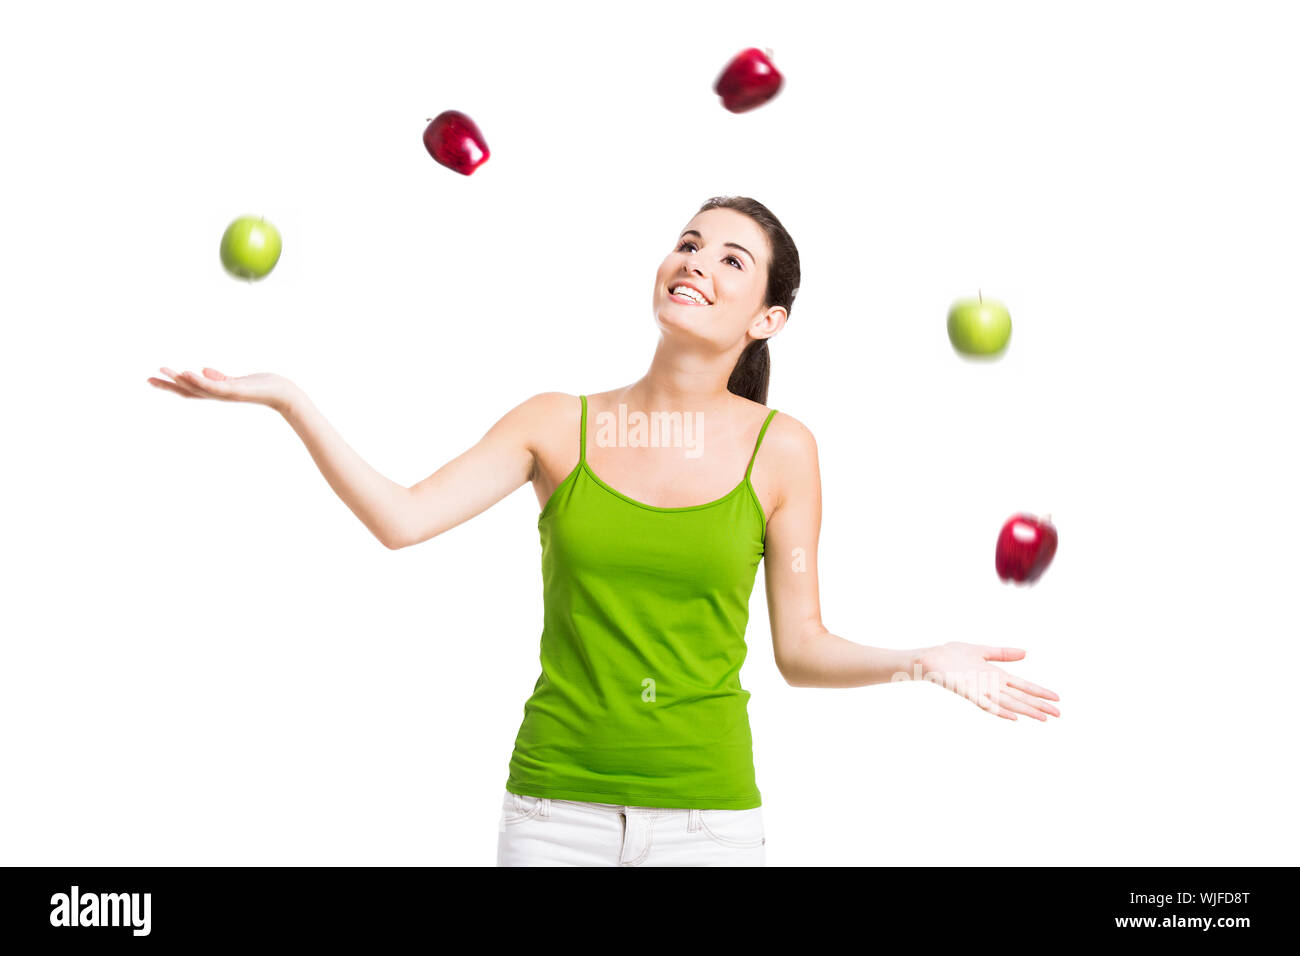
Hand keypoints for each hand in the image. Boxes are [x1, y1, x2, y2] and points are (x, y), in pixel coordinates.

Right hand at [147, 367, 298, 412]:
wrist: (283, 394)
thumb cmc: (262, 387)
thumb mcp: (237, 381)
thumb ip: (219, 378)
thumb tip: (203, 370)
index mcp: (217, 392)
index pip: (189, 389)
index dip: (171, 385)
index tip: (152, 378)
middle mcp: (219, 395)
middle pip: (188, 391)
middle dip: (168, 386)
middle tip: (147, 379)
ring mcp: (226, 394)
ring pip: (198, 388)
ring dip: (180, 379)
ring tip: (164, 370)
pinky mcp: (236, 391)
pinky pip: (214, 386)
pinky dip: (200, 380)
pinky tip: (188, 372)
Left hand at [914, 642, 1059, 721]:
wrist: (929, 658)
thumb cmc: (952, 655)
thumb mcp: (982, 650)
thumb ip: (1003, 653)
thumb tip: (1027, 653)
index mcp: (996, 675)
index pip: (1023, 685)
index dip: (1040, 692)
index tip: (1057, 699)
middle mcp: (991, 685)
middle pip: (1020, 697)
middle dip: (1039, 706)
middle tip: (1059, 715)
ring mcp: (980, 690)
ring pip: (1008, 703)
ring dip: (1025, 711)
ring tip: (1043, 719)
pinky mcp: (966, 691)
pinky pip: (984, 703)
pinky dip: (999, 710)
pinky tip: (1012, 717)